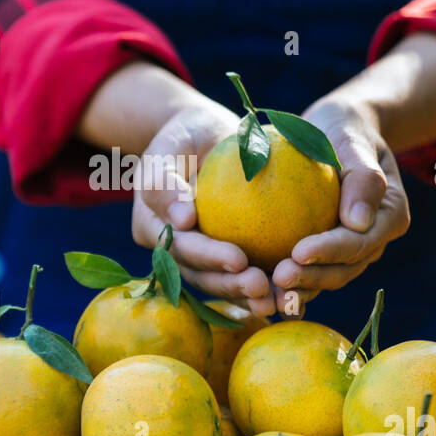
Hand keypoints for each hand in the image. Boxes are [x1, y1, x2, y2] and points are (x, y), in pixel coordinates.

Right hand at [130, 104, 278, 318]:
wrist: (204, 140)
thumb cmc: (187, 135)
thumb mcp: (172, 144)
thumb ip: (166, 179)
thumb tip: (182, 220)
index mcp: (149, 225)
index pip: (178, 246)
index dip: (207, 257)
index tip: (239, 259)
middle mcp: (168, 248)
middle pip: (197, 274)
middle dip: (228, 286)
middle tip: (262, 286)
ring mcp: (192, 258)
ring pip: (216, 284)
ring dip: (244, 296)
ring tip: (274, 300)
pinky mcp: (215, 259)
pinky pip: (235, 277)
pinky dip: (258, 287)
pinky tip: (286, 294)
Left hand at [270, 97, 409, 314]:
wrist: (336, 132)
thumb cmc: (345, 128)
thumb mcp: (354, 137)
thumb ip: (363, 175)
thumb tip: (357, 222)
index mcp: (389, 217)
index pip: (358, 242)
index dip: (329, 251)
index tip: (297, 252)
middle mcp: (372, 240)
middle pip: (343, 270)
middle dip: (312, 280)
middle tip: (277, 278)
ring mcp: (350, 251)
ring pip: (324, 278)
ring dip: (297, 290)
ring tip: (265, 295)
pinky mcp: (326, 252)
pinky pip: (305, 271)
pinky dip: (283, 282)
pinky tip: (253, 287)